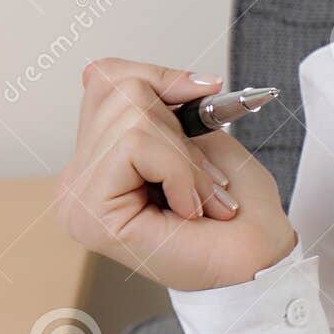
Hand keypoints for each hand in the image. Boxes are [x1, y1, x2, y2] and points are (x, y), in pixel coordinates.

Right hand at [54, 58, 296, 290]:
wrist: (258, 257)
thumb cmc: (238, 204)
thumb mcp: (200, 133)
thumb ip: (161, 100)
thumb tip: (142, 76)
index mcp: (98, 156)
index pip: (105, 77)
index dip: (161, 75)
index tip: (206, 91)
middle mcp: (75, 178)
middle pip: (119, 89)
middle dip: (178, 127)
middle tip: (204, 177)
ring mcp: (75, 196)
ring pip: (130, 116)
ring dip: (184, 155)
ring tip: (199, 196)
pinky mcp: (89, 213)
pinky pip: (135, 144)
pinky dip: (179, 170)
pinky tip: (188, 208)